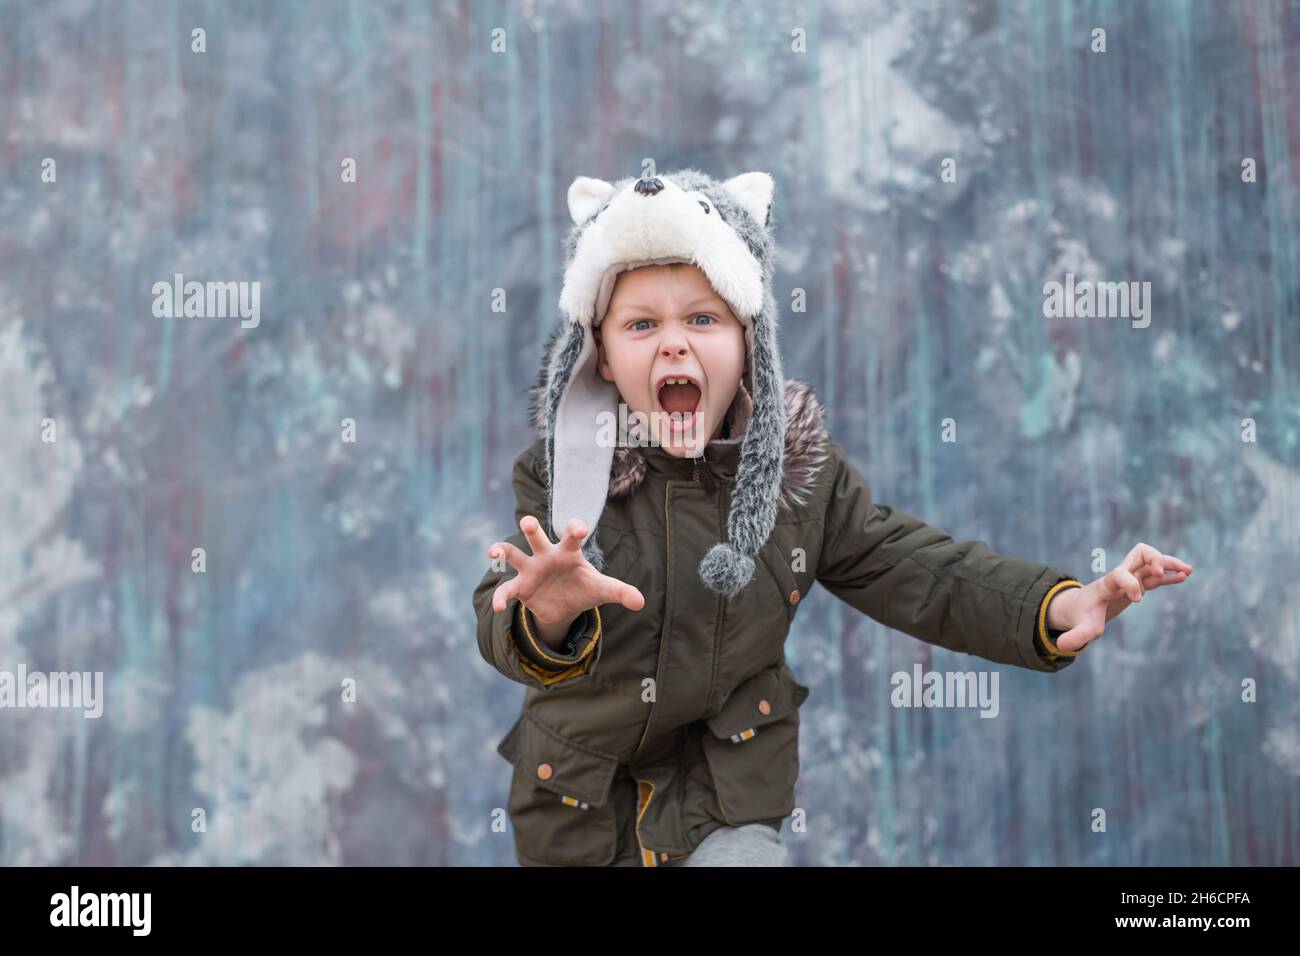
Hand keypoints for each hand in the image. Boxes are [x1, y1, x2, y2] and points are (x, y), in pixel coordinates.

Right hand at [487, 517, 645, 634]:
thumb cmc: (584, 588)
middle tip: (528, 523)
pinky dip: (501, 598)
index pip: (571, 535)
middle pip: (537, 537)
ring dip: (502, 551)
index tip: (579, 529)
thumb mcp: (602, 590)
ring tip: (494, 552)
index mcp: (568, 552)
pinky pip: (508, 589)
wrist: (564, 605)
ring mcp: (531, 570)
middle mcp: (547, 556)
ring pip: (513, 555)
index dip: (574, 529)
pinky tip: (499, 608)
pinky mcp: (521, 588)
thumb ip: (620, 592)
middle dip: (531, 528)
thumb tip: (641, 602)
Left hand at [1046, 543, 1192, 653]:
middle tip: (1160, 574)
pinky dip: (1170, 575)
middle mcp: (1121, 576)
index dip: (1129, 583)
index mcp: (1106, 584)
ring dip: (1168, 563)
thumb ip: (1075, 636)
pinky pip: (1157, 576)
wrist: (1080, 606)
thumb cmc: (1083, 615)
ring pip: (1152, 561)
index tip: (1137, 600)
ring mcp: (1131, 577)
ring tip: (1187, 570)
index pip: (1119, 574)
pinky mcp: (1139, 584)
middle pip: (1139, 553)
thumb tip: (1061, 646)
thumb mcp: (1080, 627)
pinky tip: (1184, 576)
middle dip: (1153, 558)